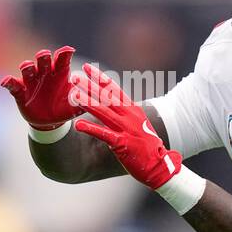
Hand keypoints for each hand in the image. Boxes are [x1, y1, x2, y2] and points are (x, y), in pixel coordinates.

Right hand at [0, 46, 82, 129]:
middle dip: (43, 56)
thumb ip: (86, 100)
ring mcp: (32, 82)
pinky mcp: (21, 92)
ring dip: (27, 66)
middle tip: (45, 56)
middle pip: (43, 59)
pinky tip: (6, 81)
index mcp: (60, 72)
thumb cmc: (66, 108)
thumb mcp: (77, 106)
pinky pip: (13, 85)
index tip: (68, 50)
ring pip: (28, 69)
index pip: (62, 58)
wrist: (50, 122)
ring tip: (27, 67)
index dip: (64, 53)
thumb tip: (101, 98)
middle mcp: (45, 73)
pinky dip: (9, 82)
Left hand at [69, 63, 182, 189]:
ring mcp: (126, 129)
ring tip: (73, 95)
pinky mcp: (122, 143)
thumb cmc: (146, 146)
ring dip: (87, 103)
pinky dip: (91, 129)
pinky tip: (78, 125)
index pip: (113, 88)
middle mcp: (129, 116)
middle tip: (74, 77)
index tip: (86, 67)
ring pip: (103, 112)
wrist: (159, 164)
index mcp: (133, 109)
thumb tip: (109, 104)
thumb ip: (124, 113)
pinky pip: (103, 134)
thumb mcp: (137, 124)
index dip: (99, 77)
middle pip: (106, 97)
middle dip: (89, 86)